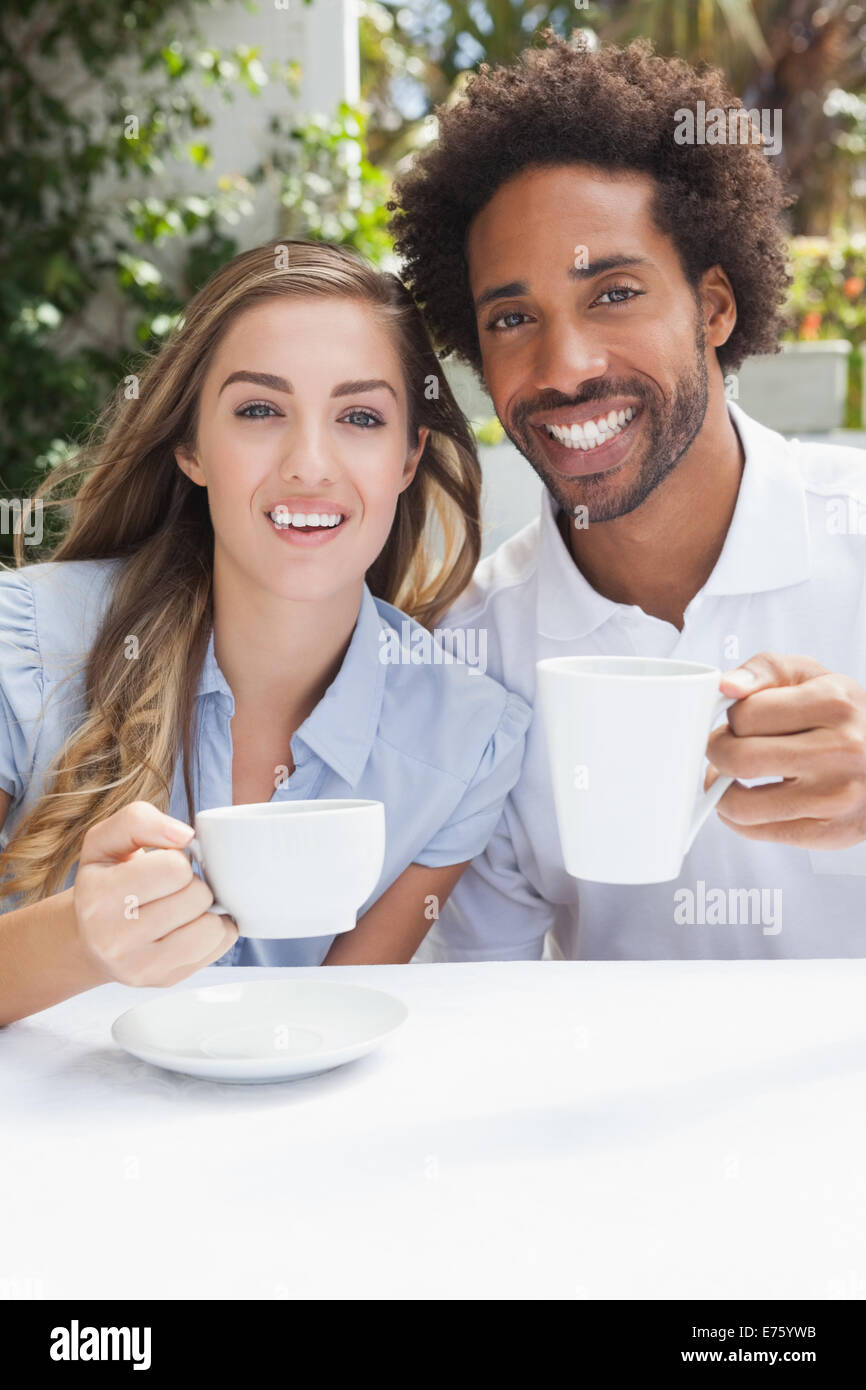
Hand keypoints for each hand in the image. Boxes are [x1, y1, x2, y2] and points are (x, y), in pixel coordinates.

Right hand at [73, 800, 237, 986]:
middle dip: (193, 884)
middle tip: (174, 888)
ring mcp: (140, 967)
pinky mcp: (164, 980)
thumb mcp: (107, 840)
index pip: (175, 868)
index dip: (178, 860)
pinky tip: (192, 925)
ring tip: (185, 906)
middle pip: (197, 897)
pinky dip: (216, 931)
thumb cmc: (105, 881)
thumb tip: (185, 836)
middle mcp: (114, 939)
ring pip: (212, 927)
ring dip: (207, 910)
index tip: (164, 866)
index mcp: (98, 897)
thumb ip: (140, 820)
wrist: (89, 937)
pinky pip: (218, 948)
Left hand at [704, 653, 865, 848]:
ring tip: (729, 776)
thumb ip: (765, 670)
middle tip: (724, 748)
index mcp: (834, 703)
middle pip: (739, 760)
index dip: (731, 717)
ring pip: (740, 805)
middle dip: (717, 753)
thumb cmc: (842, 718)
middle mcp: (840, 751)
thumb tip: (726, 686)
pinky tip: (748, 799)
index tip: (739, 721)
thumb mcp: (812, 677)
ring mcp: (835, 797)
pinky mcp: (828, 833)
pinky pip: (756, 831)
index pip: (746, 715)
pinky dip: (737, 817)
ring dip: (720, 790)